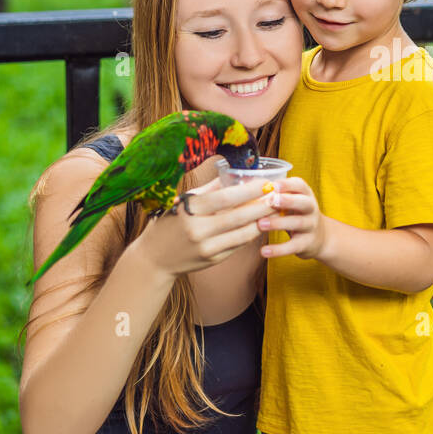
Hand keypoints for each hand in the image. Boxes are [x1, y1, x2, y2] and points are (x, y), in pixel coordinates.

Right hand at [131, 176, 278, 278]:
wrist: (154, 258)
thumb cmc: (169, 223)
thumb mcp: (182, 202)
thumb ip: (207, 189)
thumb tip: (233, 174)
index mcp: (190, 210)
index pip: (225, 198)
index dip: (248, 190)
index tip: (266, 182)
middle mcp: (198, 229)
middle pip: (238, 216)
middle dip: (262, 205)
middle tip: (279, 195)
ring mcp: (207, 247)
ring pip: (243, 233)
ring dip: (262, 220)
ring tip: (276, 208)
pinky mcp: (213, 259)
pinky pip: (239, 244)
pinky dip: (252, 233)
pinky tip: (263, 223)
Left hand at [256, 176, 325, 260]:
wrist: (320, 238)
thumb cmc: (296, 214)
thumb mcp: (292, 201)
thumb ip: (275, 194)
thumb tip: (246, 184)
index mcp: (305, 195)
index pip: (300, 185)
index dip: (287, 184)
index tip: (273, 185)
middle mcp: (311, 208)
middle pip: (303, 202)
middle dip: (287, 201)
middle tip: (270, 201)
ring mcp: (310, 226)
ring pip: (297, 223)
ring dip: (278, 223)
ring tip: (260, 224)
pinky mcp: (306, 243)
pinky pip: (293, 246)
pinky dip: (279, 250)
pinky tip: (264, 251)